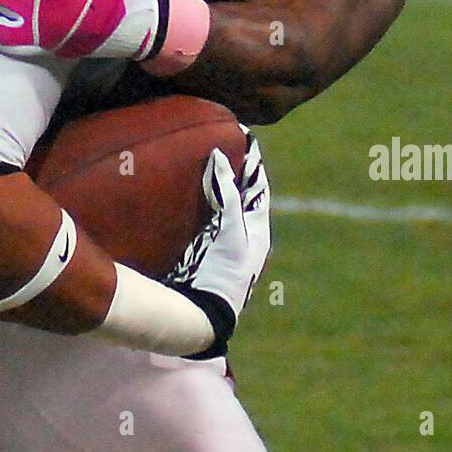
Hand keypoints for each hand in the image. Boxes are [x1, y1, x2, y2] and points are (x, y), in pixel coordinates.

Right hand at [166, 141, 269, 357]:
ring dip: (220, 188)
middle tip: (226, 146)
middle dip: (236, 173)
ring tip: (210, 163)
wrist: (204, 312)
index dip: (253, 164)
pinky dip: (205, 204)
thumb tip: (220, 157)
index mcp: (258, 231)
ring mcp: (227, 246)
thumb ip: (227, 194)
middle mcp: (246, 236)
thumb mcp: (231, 229)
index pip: (258, 188)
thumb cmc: (225, 270)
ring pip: (227, 208)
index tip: (247, 139)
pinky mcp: (208, 252)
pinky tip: (193, 195)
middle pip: (243, 197)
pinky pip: (210, 221)